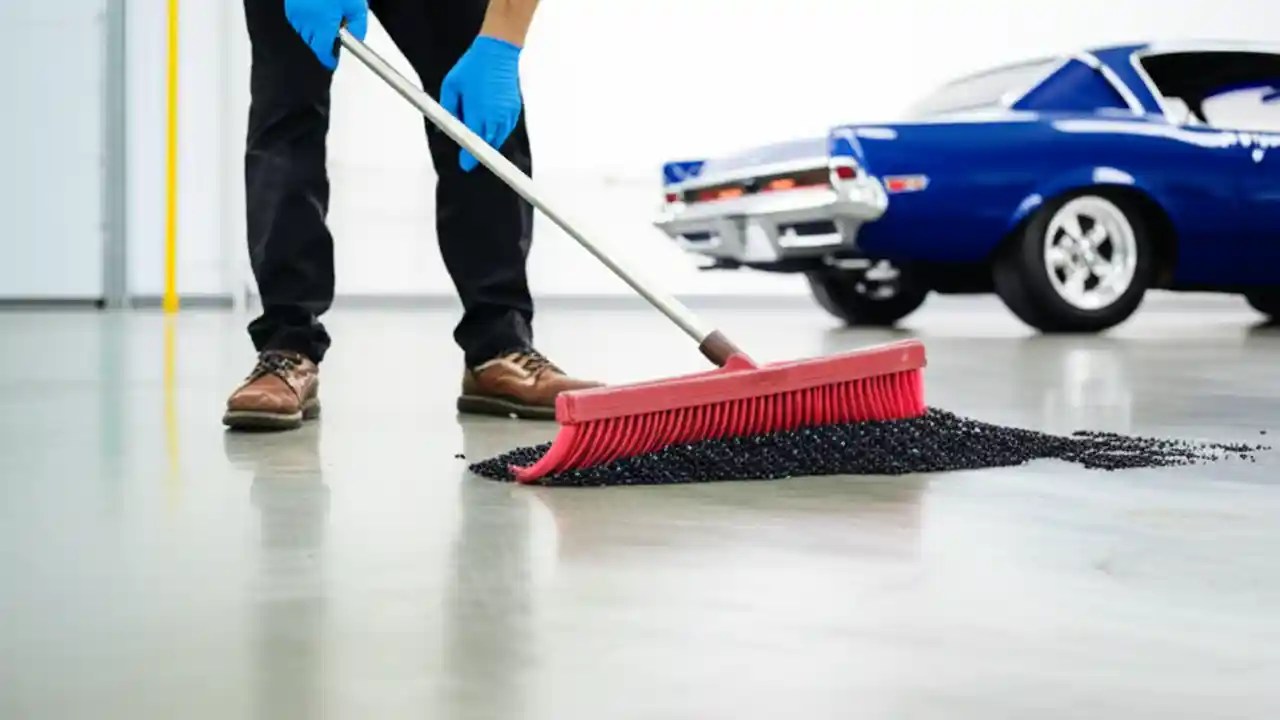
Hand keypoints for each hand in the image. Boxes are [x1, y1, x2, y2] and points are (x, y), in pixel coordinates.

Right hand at [284, 0, 367, 70]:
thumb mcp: (356, 5)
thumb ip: (359, 24)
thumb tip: (357, 36)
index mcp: (322, 24)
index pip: (322, 51)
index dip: (328, 58)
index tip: (332, 60)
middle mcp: (306, 21)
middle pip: (313, 42)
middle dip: (323, 42)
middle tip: (335, 32)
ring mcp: (295, 11)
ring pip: (304, 31)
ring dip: (314, 31)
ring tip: (327, 16)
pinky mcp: (290, 4)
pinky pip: (298, 18)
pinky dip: (306, 19)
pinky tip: (317, 9)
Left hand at [439, 36, 522, 171]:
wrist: (498, 51)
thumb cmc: (473, 66)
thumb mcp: (451, 86)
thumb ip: (448, 110)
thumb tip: (445, 128)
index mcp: (479, 112)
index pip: (475, 144)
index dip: (470, 157)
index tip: (465, 164)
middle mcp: (496, 117)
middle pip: (488, 146)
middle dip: (478, 149)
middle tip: (468, 148)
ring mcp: (507, 115)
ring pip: (498, 139)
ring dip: (488, 140)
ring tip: (477, 130)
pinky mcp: (514, 111)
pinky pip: (505, 129)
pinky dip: (497, 131)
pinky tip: (488, 121)